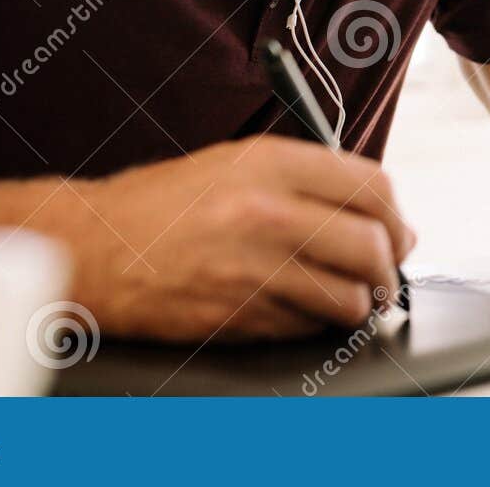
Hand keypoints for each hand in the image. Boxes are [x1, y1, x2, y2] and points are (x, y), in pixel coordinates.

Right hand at [71, 135, 414, 341]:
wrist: (93, 247)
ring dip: (360, 302)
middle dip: (390, 264)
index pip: (371, 185)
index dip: (394, 212)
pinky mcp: (240, 316)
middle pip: (373, 244)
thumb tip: (375, 210)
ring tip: (351, 297)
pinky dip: (316, 323)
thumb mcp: (235, 162)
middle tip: (386, 271)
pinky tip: (303, 310)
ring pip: (349, 296)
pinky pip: (307, 327)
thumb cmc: (163, 203)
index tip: (396, 227)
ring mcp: (254, 268)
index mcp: (271, 163)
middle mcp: (267, 212)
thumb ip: (305, 179)